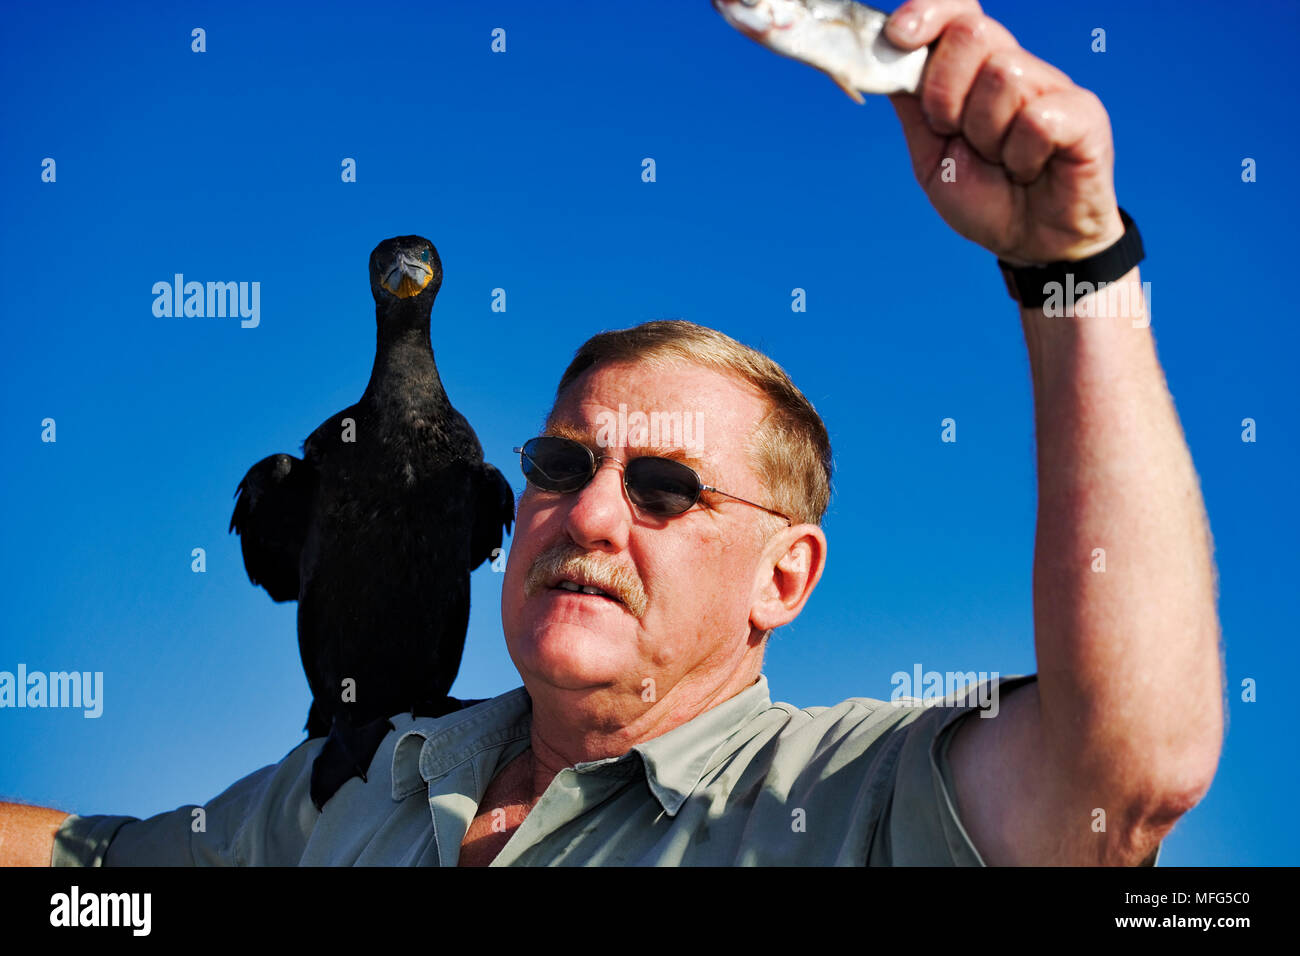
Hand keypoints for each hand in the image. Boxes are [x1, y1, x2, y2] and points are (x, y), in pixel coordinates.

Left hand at [884, 0, 1123, 264]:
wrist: (1030, 243)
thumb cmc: (985, 196)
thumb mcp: (931, 155)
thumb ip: (912, 107)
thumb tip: (883, 57)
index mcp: (976, 71)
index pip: (957, 10)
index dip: (927, 13)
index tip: (898, 37)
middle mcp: (1016, 67)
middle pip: (972, 33)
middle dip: (946, 93)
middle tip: (958, 135)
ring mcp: (1052, 87)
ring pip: (1003, 77)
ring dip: (987, 136)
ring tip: (1002, 162)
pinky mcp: (1084, 115)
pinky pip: (1039, 118)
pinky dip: (1022, 156)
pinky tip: (1030, 170)